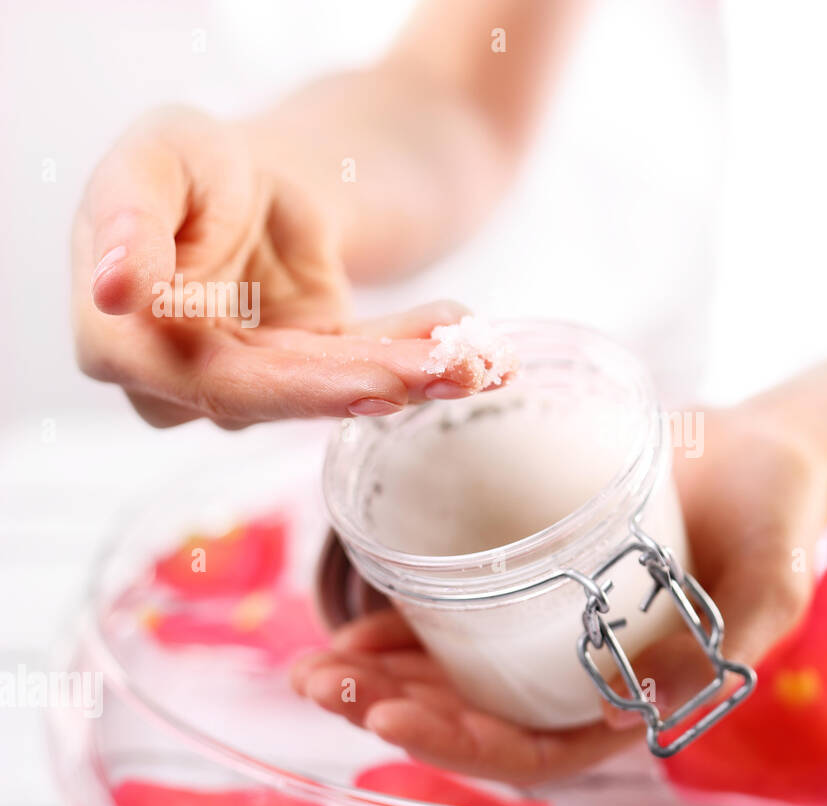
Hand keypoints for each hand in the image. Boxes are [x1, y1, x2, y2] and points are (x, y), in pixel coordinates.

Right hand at [72, 107, 489, 428]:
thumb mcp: (157, 157)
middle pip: (284, 396)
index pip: (199, 377)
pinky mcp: (309, 381)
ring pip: (333, 392)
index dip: (285, 389)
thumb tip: (115, 291)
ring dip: (413, 372)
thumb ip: (128, 217)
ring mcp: (250, 388)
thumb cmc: (190, 161)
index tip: (374, 386)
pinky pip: (367, 373)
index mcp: (117, 334)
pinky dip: (423, 356)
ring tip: (480, 356)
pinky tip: (479, 348)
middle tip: (457, 366)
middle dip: (375, 381)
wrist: (245, 177)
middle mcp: (178, 381)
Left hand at [290, 404, 826, 784]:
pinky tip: (358, 610)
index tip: (394, 716)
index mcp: (634, 698)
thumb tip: (641, 712)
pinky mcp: (535, 577)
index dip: (463, 746)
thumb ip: (723, 649)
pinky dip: (406, 622)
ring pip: (456, 675)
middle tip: (321, 682)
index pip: (537, 751)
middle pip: (477, 719)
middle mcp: (584, 674)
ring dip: (381, 676)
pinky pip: (462, 614)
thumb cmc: (778, 521)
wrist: (763, 455)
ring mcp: (554, 628)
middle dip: (393, 711)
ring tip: (316, 662)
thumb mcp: (771, 586)